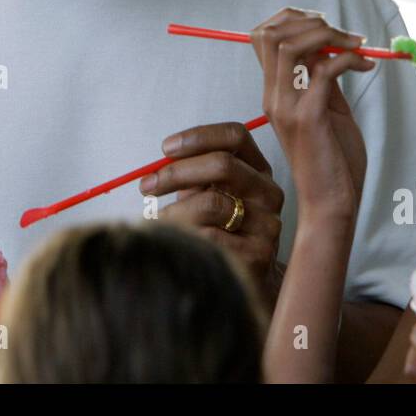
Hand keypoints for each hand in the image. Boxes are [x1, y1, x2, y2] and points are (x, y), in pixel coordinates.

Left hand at [141, 121, 283, 300]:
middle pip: (223, 165)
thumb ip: (191, 176)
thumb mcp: (209, 194)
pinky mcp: (258, 255)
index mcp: (257, 170)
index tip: (166, 148)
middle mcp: (268, 193)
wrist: (246, 279)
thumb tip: (156, 168)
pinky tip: (174, 241)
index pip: (235, 136)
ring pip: (211, 204)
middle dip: (177, 172)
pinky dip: (183, 236)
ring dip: (174, 211)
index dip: (199, 136)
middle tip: (147, 185)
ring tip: (156, 220)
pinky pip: (210, 238)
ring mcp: (267, 224)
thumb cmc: (219, 229)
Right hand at [250, 8, 371, 219]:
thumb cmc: (333, 160)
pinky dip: (348, 59)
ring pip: (290, 45)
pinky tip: (365, 67)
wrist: (331, 204)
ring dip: (328, 35)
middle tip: (341, 33)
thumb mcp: (327, 109)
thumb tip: (335, 46)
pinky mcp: (308, 118)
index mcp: (273, 93)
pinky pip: (325, 70)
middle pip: (269, 33)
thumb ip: (324, 79)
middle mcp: (273, 96)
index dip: (291, 18)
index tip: (325, 26)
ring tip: (356, 45)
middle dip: (308, 20)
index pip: (262, 36)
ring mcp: (287, 107)